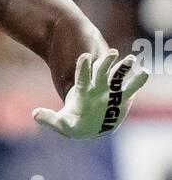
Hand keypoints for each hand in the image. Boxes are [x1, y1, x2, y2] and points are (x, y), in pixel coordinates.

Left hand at [32, 49, 147, 138]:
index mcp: (83, 90)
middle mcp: (98, 87)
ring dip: (125, 67)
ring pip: (119, 75)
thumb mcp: (63, 123)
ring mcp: (112, 91)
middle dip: (106, 62)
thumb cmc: (76, 123)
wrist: (90, 126)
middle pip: (102, 71)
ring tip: (131, 59)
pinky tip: (144, 73)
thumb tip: (34, 114)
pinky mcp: (124, 97)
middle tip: (112, 53)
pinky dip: (138, 80)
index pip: (82, 75)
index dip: (83, 66)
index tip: (85, 55)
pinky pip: (132, 87)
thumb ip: (50, 119)